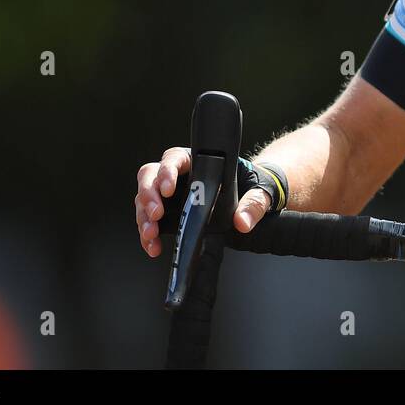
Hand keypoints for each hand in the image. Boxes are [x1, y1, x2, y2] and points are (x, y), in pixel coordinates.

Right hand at [134, 147, 276, 257]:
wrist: (253, 197)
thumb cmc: (253, 185)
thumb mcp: (260, 190)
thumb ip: (254, 203)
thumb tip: (243, 221)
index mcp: (199, 161)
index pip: (175, 158)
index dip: (167, 172)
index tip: (168, 189)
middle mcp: (179, 175)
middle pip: (150, 176)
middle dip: (148, 196)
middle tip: (156, 215)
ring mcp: (171, 195)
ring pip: (145, 199)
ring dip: (144, 217)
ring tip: (152, 235)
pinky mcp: (170, 214)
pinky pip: (149, 220)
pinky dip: (148, 235)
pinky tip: (153, 246)